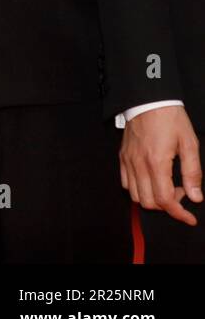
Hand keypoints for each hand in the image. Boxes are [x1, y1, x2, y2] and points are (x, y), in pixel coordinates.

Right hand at [120, 105, 202, 225]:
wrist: (148, 100)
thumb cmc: (170, 118)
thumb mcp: (189, 144)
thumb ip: (192, 173)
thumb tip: (195, 196)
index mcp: (157, 162)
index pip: (166, 200)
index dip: (179, 213)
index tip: (189, 217)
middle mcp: (139, 165)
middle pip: (149, 202)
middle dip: (168, 206)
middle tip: (181, 193)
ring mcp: (128, 161)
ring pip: (136, 195)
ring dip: (153, 198)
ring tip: (167, 186)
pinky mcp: (123, 157)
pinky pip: (126, 183)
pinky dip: (138, 189)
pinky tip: (151, 180)